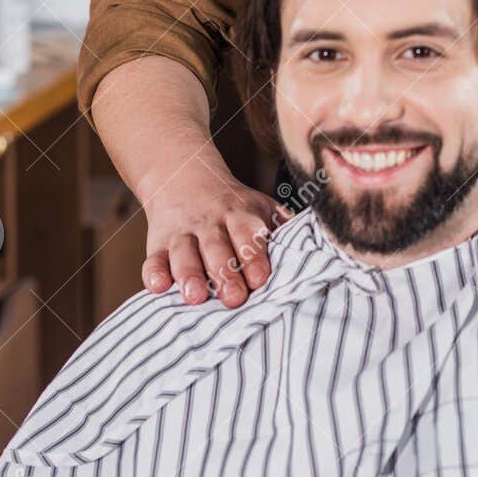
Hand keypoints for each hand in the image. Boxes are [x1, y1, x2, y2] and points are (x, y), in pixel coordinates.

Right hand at [142, 168, 292, 308]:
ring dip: (189, 275)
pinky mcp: (158, 244)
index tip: (261, 279)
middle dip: (225, 273)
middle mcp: (211, 224)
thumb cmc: (233, 206)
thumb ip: (285, 227)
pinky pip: (153, 258)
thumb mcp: (261, 207)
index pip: (248, 234)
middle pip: (217, 247)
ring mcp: (182, 233)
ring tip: (195, 297)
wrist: (183, 177)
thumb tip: (324, 245)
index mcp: (241, 215)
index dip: (254, 256)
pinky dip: (154, 273)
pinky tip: (158, 287)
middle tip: (234, 299)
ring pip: (184, 253)